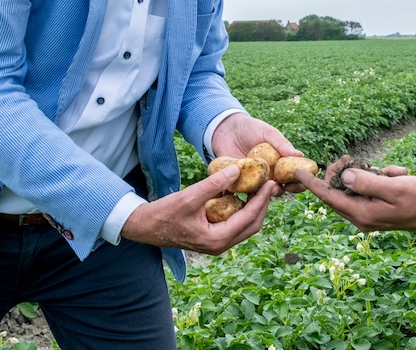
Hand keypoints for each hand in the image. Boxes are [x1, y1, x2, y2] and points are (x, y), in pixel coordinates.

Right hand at [120, 163, 279, 254]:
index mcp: (217, 239)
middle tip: (271, 184)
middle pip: (253, 224)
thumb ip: (214, 184)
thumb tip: (238, 169)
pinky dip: (243, 210)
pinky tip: (243, 194)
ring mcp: (217, 243)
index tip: (271, 183)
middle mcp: (220, 245)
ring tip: (261, 187)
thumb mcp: (189, 196)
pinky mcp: (213, 237)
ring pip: (246, 226)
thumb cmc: (164, 213)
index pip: (249, 217)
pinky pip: (236, 224)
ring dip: (254, 207)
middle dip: (263, 204)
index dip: (262, 199)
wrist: (144, 227)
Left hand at [211, 112, 306, 192]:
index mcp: (280, 164)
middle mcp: (268, 175)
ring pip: (261, 193)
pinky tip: (246, 187)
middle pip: (279, 189)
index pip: (294, 177)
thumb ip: (282, 144)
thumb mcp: (268, 133)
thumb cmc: (251, 128)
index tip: (297, 180)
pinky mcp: (237, 182)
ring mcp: (253, 180)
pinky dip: (245, 191)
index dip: (298, 182)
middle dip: (281, 190)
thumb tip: (299, 154)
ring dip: (263, 193)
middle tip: (278, 186)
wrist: (227, 128)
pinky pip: (243, 190)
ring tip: (263, 188)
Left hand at [296, 155, 415, 232]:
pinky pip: (370, 189)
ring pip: (356, 187)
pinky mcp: (378, 210)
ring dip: (370, 174)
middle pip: (338, 191)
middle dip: (344, 172)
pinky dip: (380, 178)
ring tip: (393, 173)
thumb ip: (368, 183)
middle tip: (349, 158)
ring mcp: (370, 215)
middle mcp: (362, 217)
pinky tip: (398, 175)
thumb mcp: (394, 187)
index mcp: (362, 214)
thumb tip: (345, 177)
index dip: (312, 183)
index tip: (297, 171)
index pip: (328, 197)